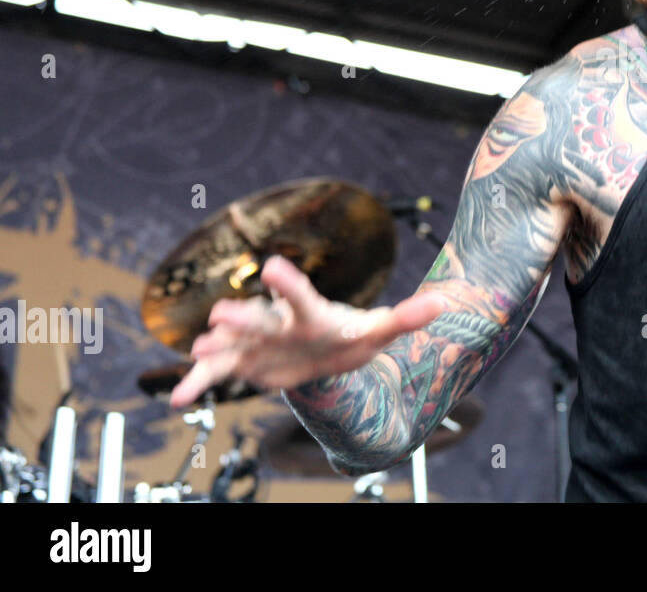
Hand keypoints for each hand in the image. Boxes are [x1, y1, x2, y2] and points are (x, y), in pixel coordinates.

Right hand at [169, 255, 444, 408]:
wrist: (328, 350)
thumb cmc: (353, 335)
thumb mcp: (381, 329)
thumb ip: (408, 316)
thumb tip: (445, 303)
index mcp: (310, 312)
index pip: (300, 294)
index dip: (288, 282)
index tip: (273, 268)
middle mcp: (278, 323)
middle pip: (259, 318)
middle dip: (240, 317)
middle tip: (218, 314)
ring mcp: (258, 342)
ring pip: (231, 344)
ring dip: (214, 348)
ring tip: (197, 351)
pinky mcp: (246, 364)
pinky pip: (217, 373)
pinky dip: (198, 384)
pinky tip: (179, 399)